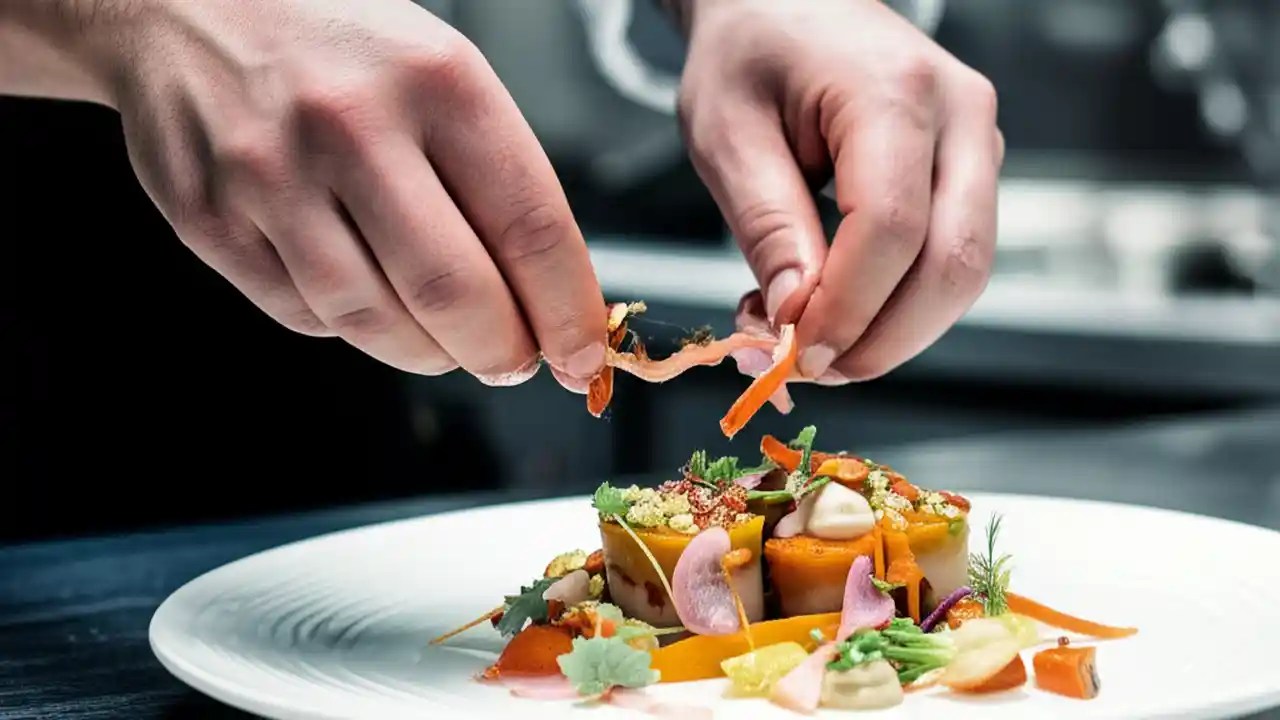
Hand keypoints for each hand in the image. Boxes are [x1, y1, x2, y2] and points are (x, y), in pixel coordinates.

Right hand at [74, 0, 605, 388]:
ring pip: (376, 321)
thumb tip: (548, 299)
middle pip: (455, 292)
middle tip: (516, 361)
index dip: (567, 313)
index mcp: (438, 79)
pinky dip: (354, 328)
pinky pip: (306, 316)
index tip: (581, 354)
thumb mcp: (442, 74)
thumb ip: (497, 179)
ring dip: (431, 354)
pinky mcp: (210, 218)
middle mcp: (353, 123)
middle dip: (503, 353)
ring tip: (448, 343)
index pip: (532, 228)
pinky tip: (369, 297)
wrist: (188, 1)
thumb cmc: (341, 47)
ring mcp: (271, 173)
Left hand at [674, 0, 1002, 381]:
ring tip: (811, 342)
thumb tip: (799, 320)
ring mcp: (977, 141)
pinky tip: (839, 311)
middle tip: (807, 370)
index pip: (892, 228)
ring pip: (965, 272)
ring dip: (893, 331)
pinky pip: (952, 257)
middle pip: (955, 263)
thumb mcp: (727, 135)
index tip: (792, 352)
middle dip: (882, 339)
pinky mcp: (971, 170)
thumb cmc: (748, 55)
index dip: (847, 308)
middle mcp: (960, 114)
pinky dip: (900, 304)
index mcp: (895, 91)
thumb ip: (768, 226)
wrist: (783, 1)